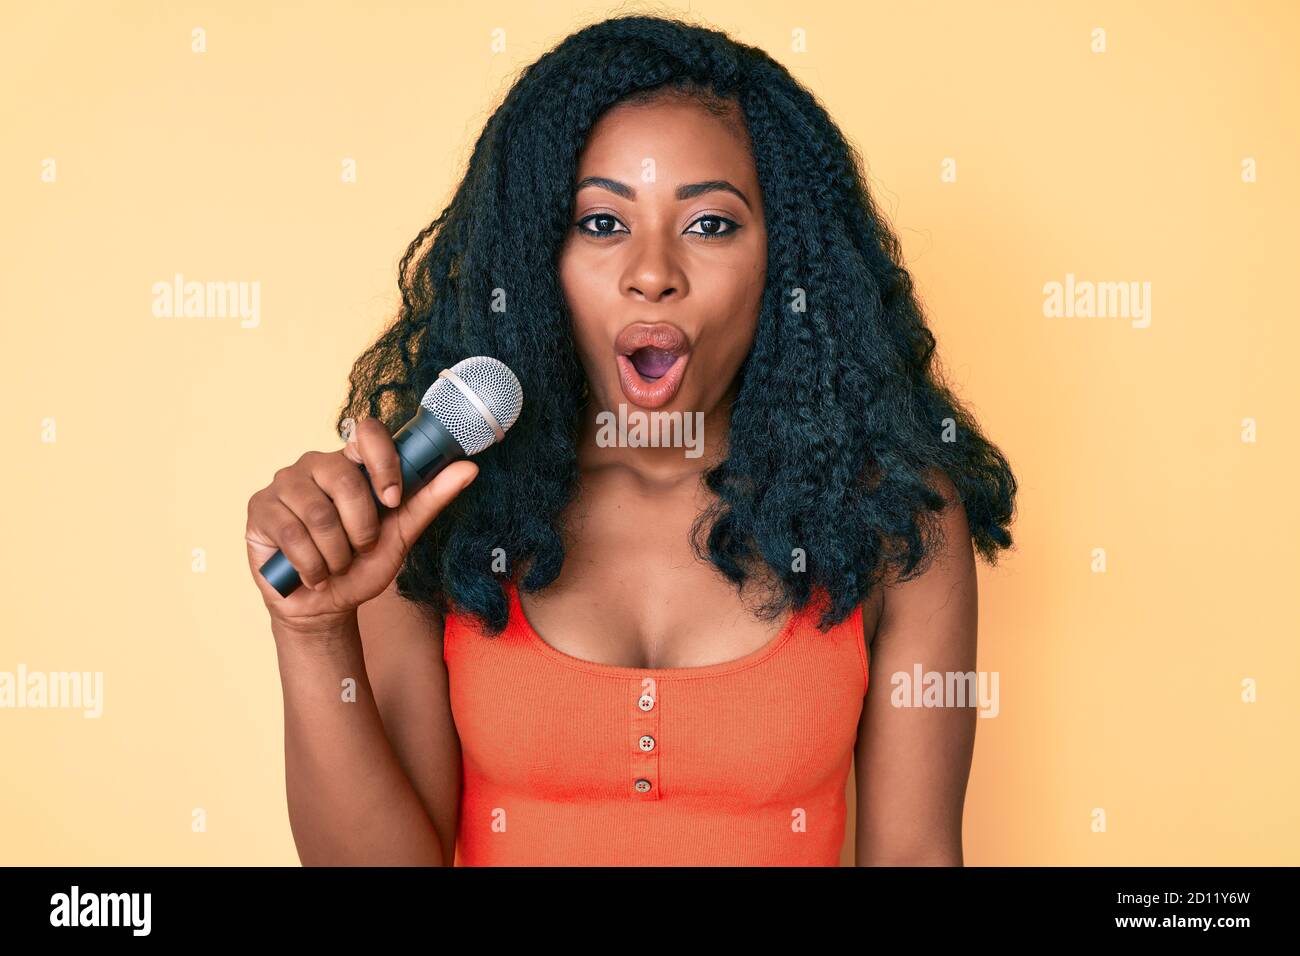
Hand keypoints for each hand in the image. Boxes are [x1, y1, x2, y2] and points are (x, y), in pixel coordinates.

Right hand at [245, 417, 476, 632]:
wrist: (326, 604)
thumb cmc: (363, 564)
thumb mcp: (403, 533)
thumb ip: (431, 498)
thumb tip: (469, 468)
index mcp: (354, 462)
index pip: (368, 431)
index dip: (384, 464)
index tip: (394, 500)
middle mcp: (317, 464)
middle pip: (345, 480)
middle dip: (361, 528)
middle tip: (360, 549)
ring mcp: (285, 483)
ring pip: (319, 514)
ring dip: (336, 554)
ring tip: (335, 564)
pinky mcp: (260, 508)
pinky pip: (292, 534)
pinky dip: (311, 565)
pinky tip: (312, 573)